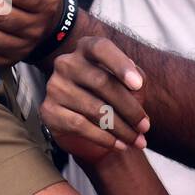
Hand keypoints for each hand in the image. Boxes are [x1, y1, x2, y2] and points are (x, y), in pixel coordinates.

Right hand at [40, 36, 148, 160]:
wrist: (86, 124)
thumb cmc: (111, 97)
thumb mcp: (127, 84)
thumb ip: (136, 80)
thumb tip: (136, 89)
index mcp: (86, 49)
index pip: (101, 48)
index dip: (120, 65)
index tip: (138, 85)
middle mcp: (67, 64)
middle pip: (102, 82)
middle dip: (129, 108)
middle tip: (145, 126)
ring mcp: (55, 87)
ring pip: (94, 108)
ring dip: (121, 129)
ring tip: (137, 140)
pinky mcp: (49, 111)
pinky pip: (80, 125)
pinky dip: (104, 138)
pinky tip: (119, 145)